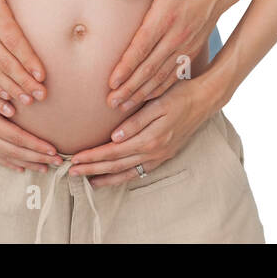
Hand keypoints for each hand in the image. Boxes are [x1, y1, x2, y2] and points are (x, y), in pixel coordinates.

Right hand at [0, 54, 62, 173]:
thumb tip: (11, 109)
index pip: (15, 137)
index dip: (35, 145)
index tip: (53, 149)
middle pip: (12, 151)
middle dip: (36, 158)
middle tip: (58, 161)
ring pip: (3, 156)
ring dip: (25, 162)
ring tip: (45, 167)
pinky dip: (7, 162)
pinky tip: (20, 167)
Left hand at [68, 79, 217, 186]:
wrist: (204, 100)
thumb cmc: (180, 96)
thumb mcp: (157, 103)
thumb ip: (135, 121)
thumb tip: (115, 137)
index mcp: (150, 138)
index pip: (114, 152)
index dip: (93, 156)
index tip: (75, 158)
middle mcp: (154, 152)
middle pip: (117, 165)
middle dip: (92, 169)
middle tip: (71, 172)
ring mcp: (160, 156)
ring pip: (127, 172)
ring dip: (106, 178)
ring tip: (88, 181)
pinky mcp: (164, 156)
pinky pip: (139, 171)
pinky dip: (123, 177)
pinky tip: (113, 177)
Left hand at [105, 0, 231, 113]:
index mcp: (165, 16)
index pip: (142, 46)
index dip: (126, 66)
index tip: (111, 82)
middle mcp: (176, 35)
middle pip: (149, 67)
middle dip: (129, 87)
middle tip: (111, 102)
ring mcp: (185, 45)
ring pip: (161, 76)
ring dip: (142, 93)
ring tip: (123, 106)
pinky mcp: (192, 50)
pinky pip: (173, 74)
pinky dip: (159, 89)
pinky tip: (145, 98)